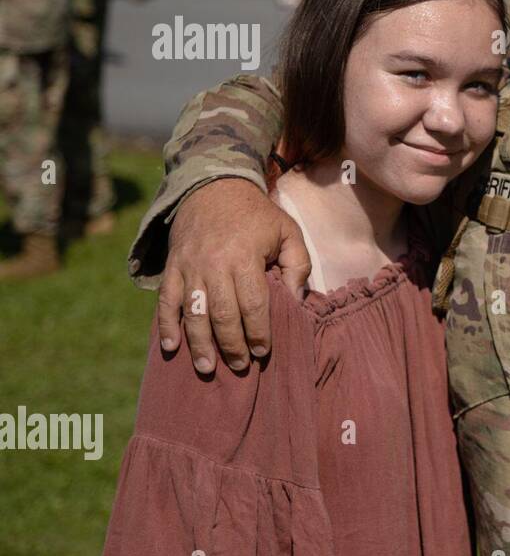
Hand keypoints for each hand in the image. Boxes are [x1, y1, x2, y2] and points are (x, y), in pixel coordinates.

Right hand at [157, 178, 311, 373]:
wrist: (214, 187)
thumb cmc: (257, 215)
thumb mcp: (288, 232)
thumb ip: (298, 266)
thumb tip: (297, 301)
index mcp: (245, 257)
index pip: (253, 304)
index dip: (259, 332)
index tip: (264, 352)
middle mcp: (214, 265)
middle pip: (223, 315)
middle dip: (232, 345)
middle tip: (242, 366)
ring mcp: (189, 267)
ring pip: (193, 313)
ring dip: (200, 344)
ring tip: (209, 368)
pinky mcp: (172, 268)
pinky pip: (165, 301)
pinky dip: (166, 325)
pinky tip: (171, 347)